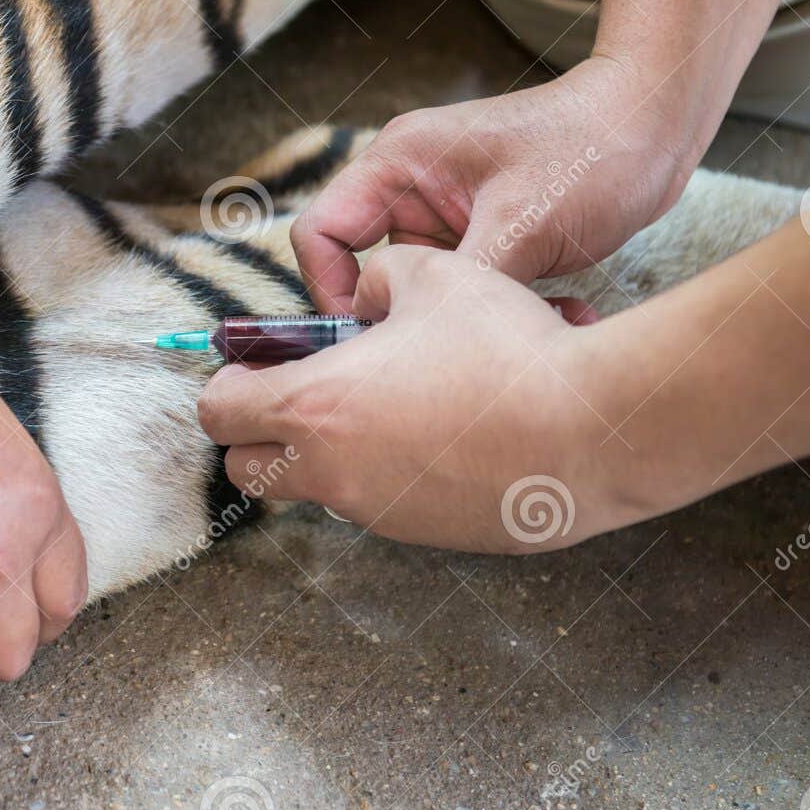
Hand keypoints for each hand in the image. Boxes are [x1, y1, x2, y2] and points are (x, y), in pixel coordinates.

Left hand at [197, 247, 632, 553]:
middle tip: (308, 394)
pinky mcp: (425, 535)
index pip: (219, 413)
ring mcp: (378, 513)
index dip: (231, 385)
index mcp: (315, 406)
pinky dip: (390, 475)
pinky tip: (443, 435)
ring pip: (318, 490)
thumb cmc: (507, 346)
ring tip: (391, 406)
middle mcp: (332, 472)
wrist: (590, 430)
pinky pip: (381, 505)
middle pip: (247, 470)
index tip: (260, 365)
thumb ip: (379, 278)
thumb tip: (365, 294)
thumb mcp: (434, 274)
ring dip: (330, 454)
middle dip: (261, 434)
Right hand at [291, 57, 702, 305]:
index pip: (320, 234)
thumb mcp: (521, 226)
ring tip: (528, 330)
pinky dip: (500, 310)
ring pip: (423, 289)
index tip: (373, 334)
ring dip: (467, 318)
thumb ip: (456, 286)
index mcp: (398, 164)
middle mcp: (411, 188)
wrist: (660, 125)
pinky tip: (559, 314)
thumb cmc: (592, 150)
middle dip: (410, 316)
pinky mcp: (482, 235)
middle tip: (451, 351)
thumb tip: (416, 344)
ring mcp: (447, 213)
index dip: (330, 291)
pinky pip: (466, 289)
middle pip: (366, 271)